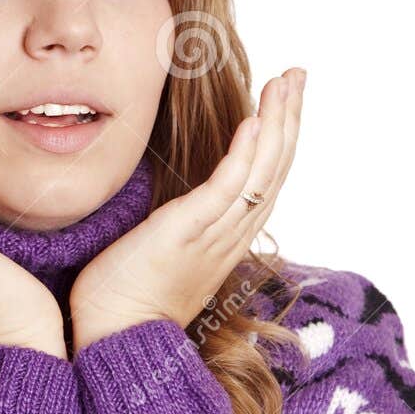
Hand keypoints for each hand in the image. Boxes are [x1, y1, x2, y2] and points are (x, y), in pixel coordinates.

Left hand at [68, 68, 304, 351]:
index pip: (265, 177)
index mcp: (228, 236)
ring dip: (275, 123)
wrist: (117, 338)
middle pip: (275, 168)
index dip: (279, 135)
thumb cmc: (127, 297)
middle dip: (288, 117)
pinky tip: (253, 122)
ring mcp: (214, 234)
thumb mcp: (165, 249)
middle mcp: (231, 234)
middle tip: (297, 75)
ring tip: (284, 82)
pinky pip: (226, 190)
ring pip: (261, 172)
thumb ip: (181, 223)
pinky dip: (244, 155)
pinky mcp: (188, 233)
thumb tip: (177, 200)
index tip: (283, 97)